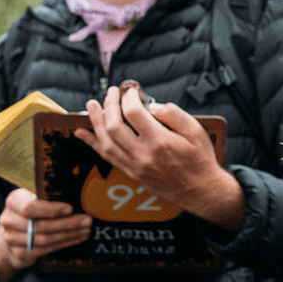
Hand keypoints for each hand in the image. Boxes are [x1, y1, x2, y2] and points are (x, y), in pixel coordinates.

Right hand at [0, 189, 91, 281]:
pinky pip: (45, 249)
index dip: (50, 209)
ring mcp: (12, 238)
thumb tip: (82, 198)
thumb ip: (52, 197)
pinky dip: (65, 243)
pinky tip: (77, 238)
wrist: (15, 233)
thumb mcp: (38, 199)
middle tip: (87, 220)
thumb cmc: (33, 210)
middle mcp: (9, 220)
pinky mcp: (20, 252)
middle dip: (68, 223)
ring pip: (45, 239)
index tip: (70, 209)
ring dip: (69, 234)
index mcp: (14, 201)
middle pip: (41, 225)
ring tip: (86, 230)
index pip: (29, 207)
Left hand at [74, 84, 245, 230]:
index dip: (129, 98)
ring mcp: (134, 165)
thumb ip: (174, 114)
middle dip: (109, 105)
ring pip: (105, 141)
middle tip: (112, 93)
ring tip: (91, 106)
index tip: (132, 92)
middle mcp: (143, 154)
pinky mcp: (131, 172)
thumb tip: (152, 106)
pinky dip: (92, 143)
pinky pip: (106, 156)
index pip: (134, 114)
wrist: (199, 190)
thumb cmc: (200, 159)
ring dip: (95, 121)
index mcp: (160, 142)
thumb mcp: (196, 131)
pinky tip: (82, 133)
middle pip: (114, 126)